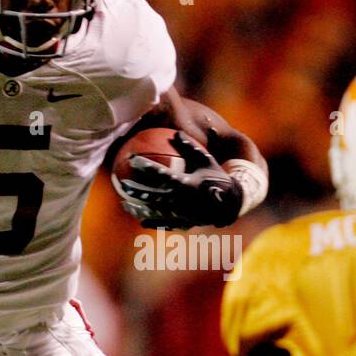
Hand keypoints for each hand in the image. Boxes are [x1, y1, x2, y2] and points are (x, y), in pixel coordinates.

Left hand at [118, 132, 242, 228]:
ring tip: (125, 203)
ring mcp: (182, 214)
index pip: (162, 174)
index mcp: (187, 183)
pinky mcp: (184, 223)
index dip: (146, 166)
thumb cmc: (217, 178)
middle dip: (137, 190)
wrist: (232, 203)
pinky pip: (165, 223)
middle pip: (154, 195)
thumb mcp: (207, 160)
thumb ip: (190, 147)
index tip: (133, 160)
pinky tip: (140, 219)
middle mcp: (183, 200)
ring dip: (139, 208)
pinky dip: (152, 221)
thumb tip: (176, 132)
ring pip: (156, 212)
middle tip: (123, 184)